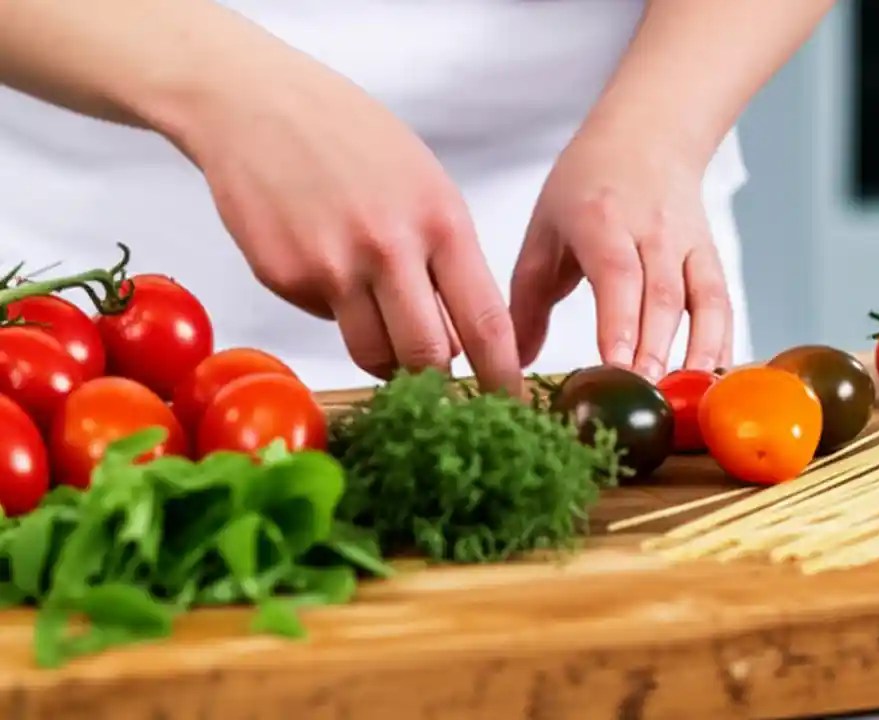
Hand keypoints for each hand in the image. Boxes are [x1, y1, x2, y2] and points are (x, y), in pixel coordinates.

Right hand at [165, 54, 522, 394]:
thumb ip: (448, 255)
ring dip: (387, 357)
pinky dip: (337, 311)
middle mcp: (390, 248)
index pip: (485, 322)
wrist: (254, 103)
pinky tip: (327, 262)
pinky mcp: (285, 278)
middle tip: (438, 379)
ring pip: (375, 355)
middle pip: (428, 357)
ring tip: (382, 320)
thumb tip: (463, 332)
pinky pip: (327, 322)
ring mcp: (333, 267)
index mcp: (440, 221)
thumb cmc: (347, 135)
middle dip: (437, 378)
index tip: (510, 401)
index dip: (501, 373)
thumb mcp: (425, 182)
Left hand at [509, 127, 732, 381]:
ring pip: (700, 300)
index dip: (620, 321)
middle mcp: (651, 230)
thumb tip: (514, 363)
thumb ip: (527, 300)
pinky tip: (711, 381)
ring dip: (695, 352)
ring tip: (683, 397)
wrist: (648, 135)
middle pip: (661, 295)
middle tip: (643, 397)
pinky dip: (721, 343)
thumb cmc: (586, 186)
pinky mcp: (711, 256)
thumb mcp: (544, 231)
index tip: (616, 365)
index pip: (616, 274)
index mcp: (601, 219)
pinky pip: (721, 303)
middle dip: (655, 350)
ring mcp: (687, 243)